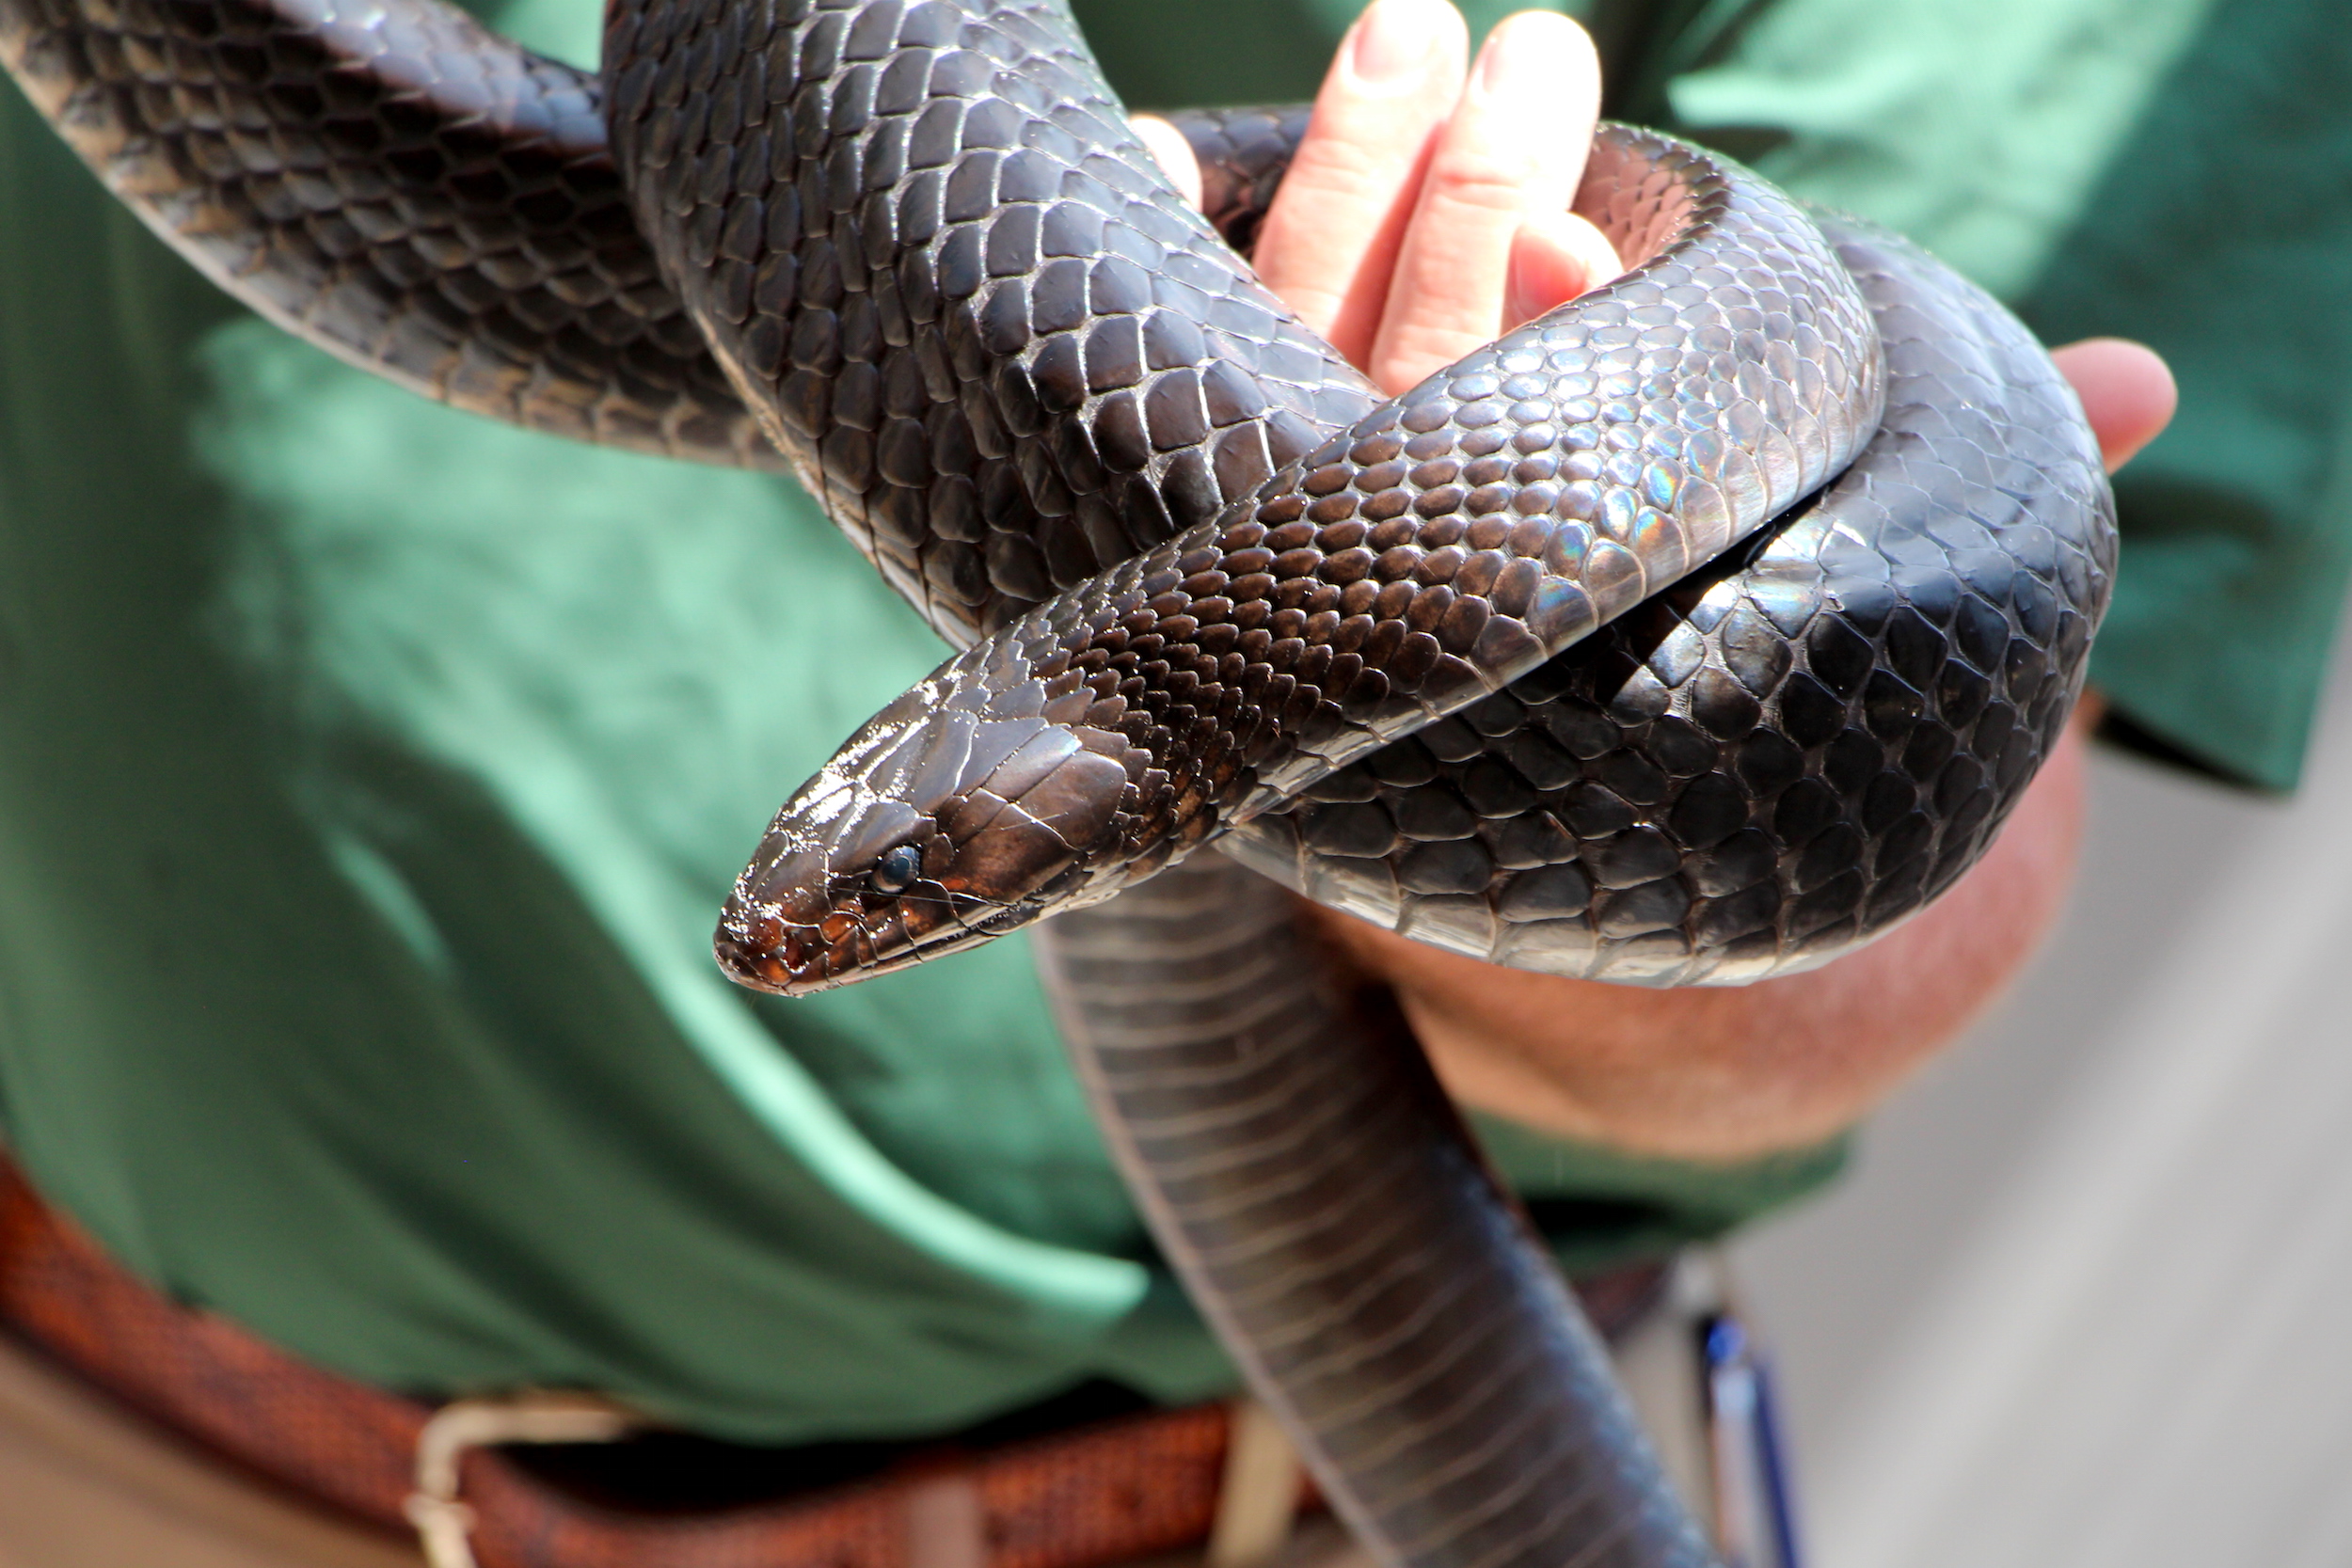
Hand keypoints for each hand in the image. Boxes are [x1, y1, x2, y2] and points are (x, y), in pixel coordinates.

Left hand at [1143, 0, 2178, 1160]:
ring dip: (1344, 200)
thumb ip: (1960, 502)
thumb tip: (2136, 386)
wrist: (1569, 884)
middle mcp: (1408, 639)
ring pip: (1296, 381)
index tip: (1584, 226)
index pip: (1534, 487)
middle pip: (1406, 401)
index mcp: (1551, 663)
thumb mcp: (1836, 613)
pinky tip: (1166, 162)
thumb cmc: (1719, 707)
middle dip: (1466, 213)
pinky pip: (1199, 405)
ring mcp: (1317, 585)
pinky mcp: (1247, 543)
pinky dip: (1184, 278)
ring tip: (1409, 39)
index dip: (1555, 342)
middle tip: (1532, 53)